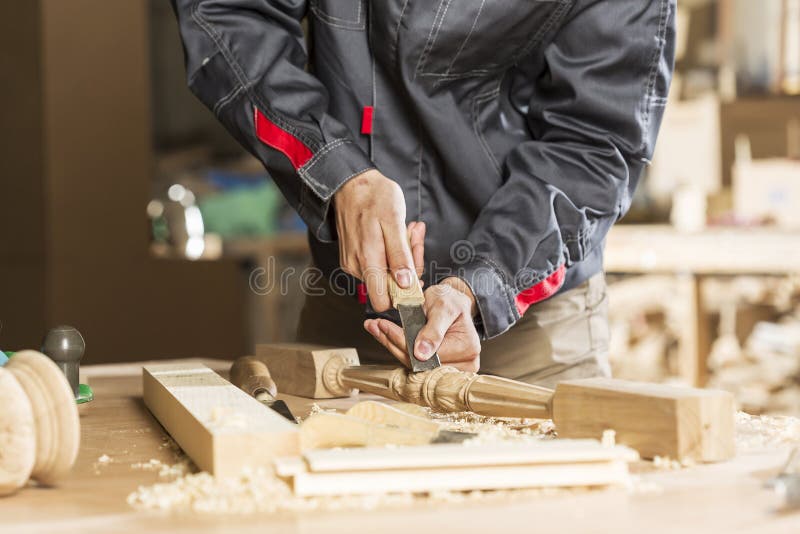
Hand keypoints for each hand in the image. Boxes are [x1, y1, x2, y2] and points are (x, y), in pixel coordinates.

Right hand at [334, 169, 421, 310]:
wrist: (350, 183)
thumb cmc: (374, 196)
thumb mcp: (394, 221)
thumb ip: (399, 255)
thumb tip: (405, 284)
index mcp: (367, 260)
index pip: (384, 302)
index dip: (404, 294)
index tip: (416, 272)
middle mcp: (356, 267)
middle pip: (387, 288)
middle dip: (407, 269)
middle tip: (415, 238)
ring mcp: (352, 263)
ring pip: (384, 275)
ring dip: (400, 258)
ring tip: (406, 231)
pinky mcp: (352, 258)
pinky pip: (376, 265)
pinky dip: (390, 253)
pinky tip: (395, 234)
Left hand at [364, 279, 480, 371]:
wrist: (452, 303)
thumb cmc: (451, 301)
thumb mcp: (443, 307)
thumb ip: (433, 330)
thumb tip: (422, 354)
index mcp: (467, 348)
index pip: (430, 354)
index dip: (404, 341)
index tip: (384, 326)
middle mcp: (463, 364)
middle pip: (420, 363)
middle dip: (394, 343)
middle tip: (376, 326)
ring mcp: (450, 369)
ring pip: (413, 364)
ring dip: (392, 345)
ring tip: (377, 328)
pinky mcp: (435, 368)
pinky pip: (413, 362)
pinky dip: (397, 347)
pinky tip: (385, 334)